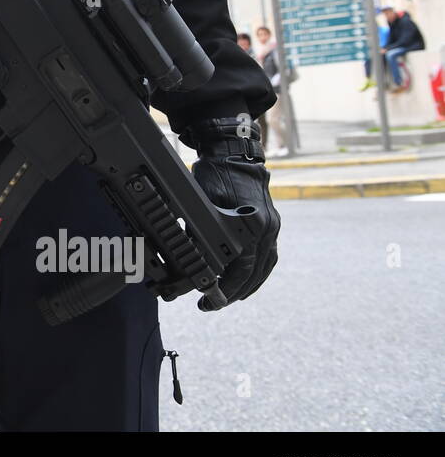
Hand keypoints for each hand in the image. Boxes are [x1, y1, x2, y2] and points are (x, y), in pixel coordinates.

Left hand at [182, 116, 279, 309]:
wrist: (233, 152)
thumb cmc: (214, 176)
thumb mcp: (201, 204)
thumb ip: (196, 232)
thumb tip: (183, 260)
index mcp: (251, 225)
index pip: (239, 269)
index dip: (223, 288)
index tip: (207, 300)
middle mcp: (266, 229)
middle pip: (253, 273)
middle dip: (233, 292)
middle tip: (213, 304)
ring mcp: (272, 227)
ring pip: (264, 268)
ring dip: (247, 286)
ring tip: (230, 298)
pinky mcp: (271, 224)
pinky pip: (268, 257)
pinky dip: (257, 272)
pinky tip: (246, 281)